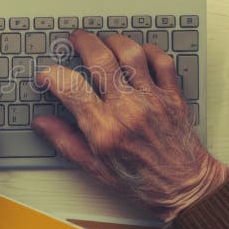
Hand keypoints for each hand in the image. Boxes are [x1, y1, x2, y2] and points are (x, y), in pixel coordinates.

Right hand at [32, 31, 228, 220]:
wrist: (184, 188)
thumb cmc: (142, 181)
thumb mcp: (95, 168)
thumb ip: (66, 142)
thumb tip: (43, 124)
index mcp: (104, 129)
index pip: (71, 88)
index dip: (53, 75)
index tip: (48, 74)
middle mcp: (128, 110)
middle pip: (100, 59)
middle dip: (83, 42)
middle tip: (76, 39)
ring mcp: (152, 100)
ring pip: (131, 53)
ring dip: (114, 41)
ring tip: (105, 42)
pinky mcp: (172, 96)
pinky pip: (162, 61)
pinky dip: (148, 51)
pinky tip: (138, 54)